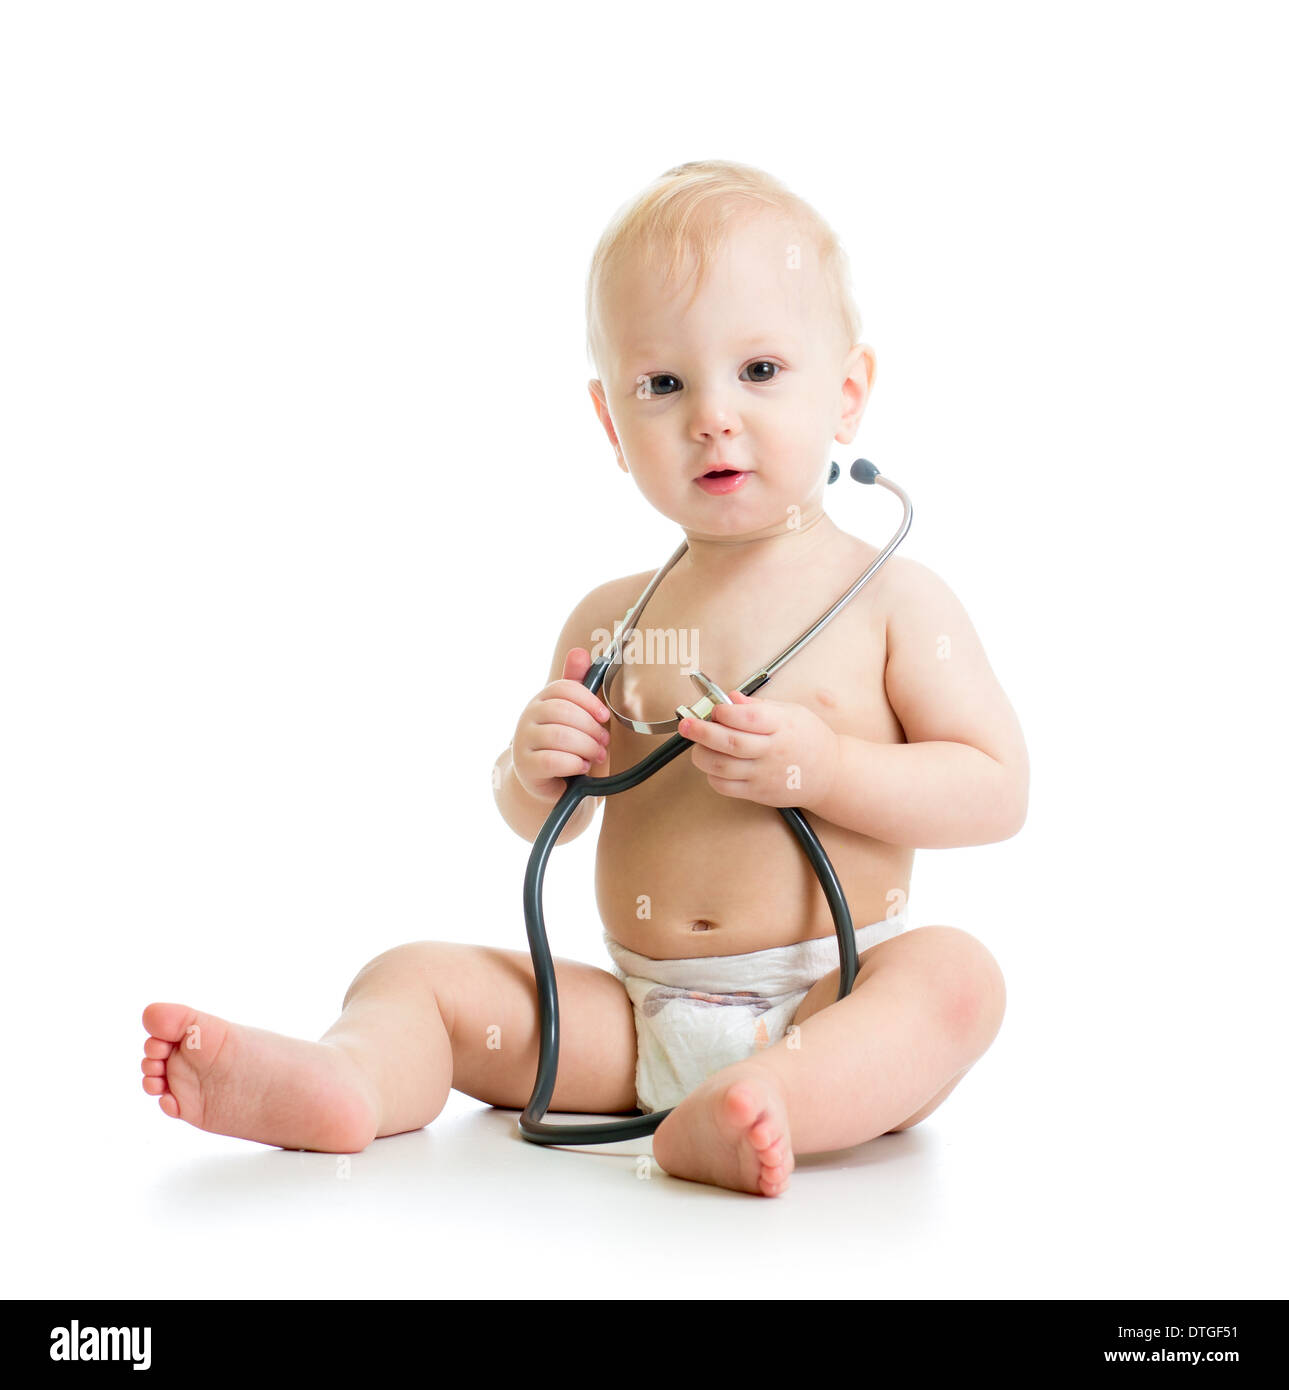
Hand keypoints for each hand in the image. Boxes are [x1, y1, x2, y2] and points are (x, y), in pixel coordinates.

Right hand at [510, 648, 610, 801]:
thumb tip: (580, 652)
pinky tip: (580, 766)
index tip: (604, 716)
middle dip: (591, 728)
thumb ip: (578, 686)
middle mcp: (528, 717)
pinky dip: (574, 764)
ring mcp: (523, 741)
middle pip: (564, 712)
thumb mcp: (574, 714)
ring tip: (596, 755)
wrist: (547, 781)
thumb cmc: (566, 745)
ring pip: (560, 736)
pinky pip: (552, 761)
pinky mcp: (525, 767)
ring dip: (586, 747)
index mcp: (542, 700)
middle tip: (603, 742)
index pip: (564, 688)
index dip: (588, 700)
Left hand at [679, 690, 839, 808]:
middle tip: (687, 724)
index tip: (715, 708)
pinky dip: (711, 774)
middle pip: (730, 742)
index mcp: (782, 726)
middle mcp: (772, 751)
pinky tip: (713, 764)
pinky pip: (725, 786)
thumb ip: (759, 705)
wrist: (831, 775)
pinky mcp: (758, 793)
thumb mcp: (792, 712)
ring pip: (722, 766)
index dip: (724, 711)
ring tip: (698, 744)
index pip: (747, 717)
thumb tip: (731, 697)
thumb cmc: (810, 739)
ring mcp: (764, 774)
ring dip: (702, 754)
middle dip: (701, 731)